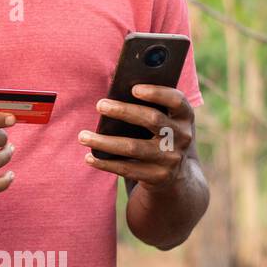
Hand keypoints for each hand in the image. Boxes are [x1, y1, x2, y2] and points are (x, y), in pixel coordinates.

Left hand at [78, 85, 194, 192]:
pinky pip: (127, 169)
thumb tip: (113, 93)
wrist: (177, 177)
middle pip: (153, 120)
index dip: (157, 93)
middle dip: (123, 111)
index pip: (177, 100)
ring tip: (83, 136)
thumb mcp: (164, 121)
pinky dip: (105, 163)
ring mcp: (172, 159)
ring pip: (134, 147)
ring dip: (105, 141)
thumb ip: (148, 106)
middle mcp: (182, 137)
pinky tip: (89, 157)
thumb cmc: (159, 137)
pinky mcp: (159, 177)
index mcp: (184, 117)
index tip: (134, 88)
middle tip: (100, 104)